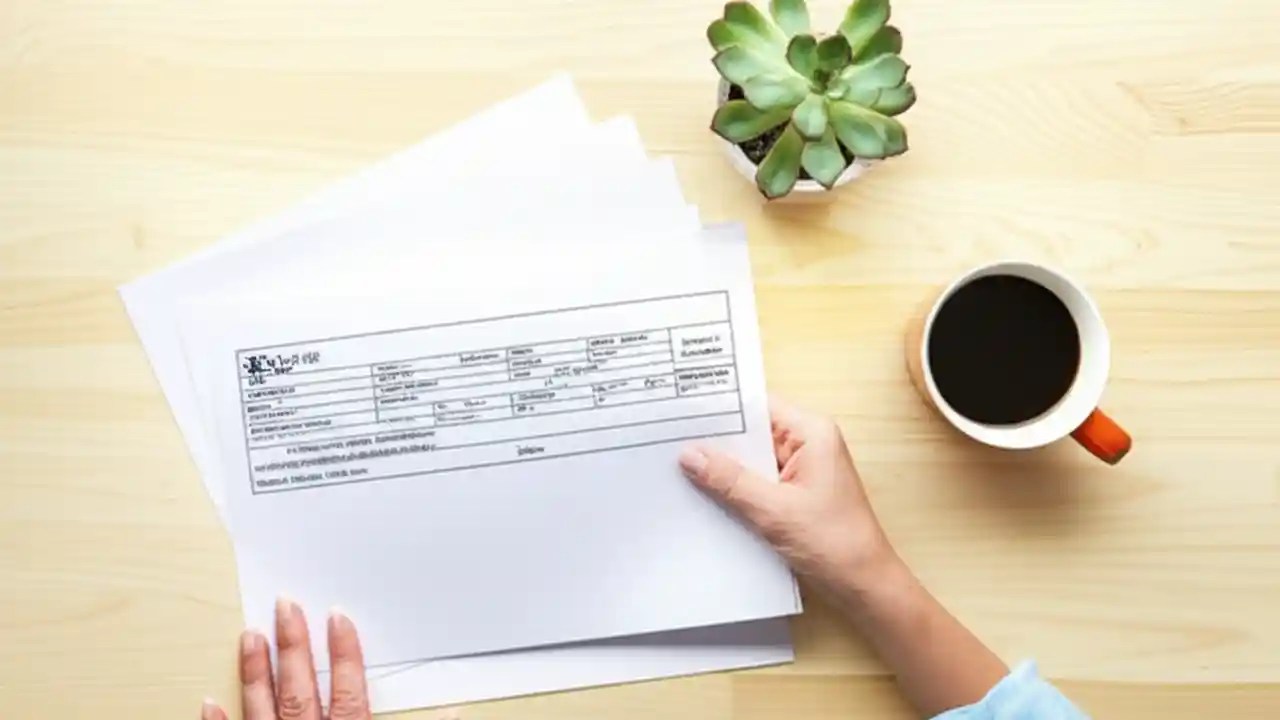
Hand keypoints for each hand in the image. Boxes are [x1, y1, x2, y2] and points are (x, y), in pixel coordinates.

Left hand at [202, 598, 369, 719]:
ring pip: (262, 707)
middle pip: (300, 690)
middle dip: (293, 644)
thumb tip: (366, 699)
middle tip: (286, 606)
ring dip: (256, 670)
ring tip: (251, 634)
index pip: (347, 694)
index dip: (345, 654)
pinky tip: (210, 701)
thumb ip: (362, 717)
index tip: (338, 618)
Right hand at [678, 398, 899, 599]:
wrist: (864, 586)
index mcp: (812, 433)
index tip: (681, 413)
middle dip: (716, 440)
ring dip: (723, 467)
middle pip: (752, 431)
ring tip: (677, 467)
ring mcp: (801, 470)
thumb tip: (689, 454)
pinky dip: (734, 488)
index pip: (758, 406)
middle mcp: (808, 444)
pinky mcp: (794, 494)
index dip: (721, 408)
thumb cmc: (834, 544)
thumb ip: (730, 480)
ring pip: (752, 459)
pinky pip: (757, 481)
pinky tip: (704, 494)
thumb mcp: (774, 511)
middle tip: (669, 441)